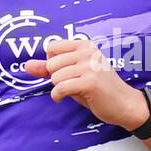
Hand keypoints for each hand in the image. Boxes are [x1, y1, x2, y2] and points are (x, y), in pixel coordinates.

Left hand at [23, 39, 149, 130]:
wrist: (124, 104)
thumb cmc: (98, 90)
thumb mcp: (73, 75)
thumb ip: (49, 68)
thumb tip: (27, 65)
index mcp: (85, 45)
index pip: (51, 47)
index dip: (52, 63)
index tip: (63, 73)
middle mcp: (88, 52)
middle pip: (52, 63)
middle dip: (56, 78)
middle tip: (71, 84)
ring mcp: (90, 66)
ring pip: (55, 76)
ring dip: (59, 88)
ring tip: (72, 91)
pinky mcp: (90, 82)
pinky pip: (60, 88)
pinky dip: (57, 96)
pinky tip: (63, 99)